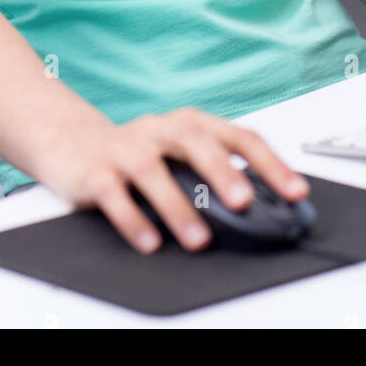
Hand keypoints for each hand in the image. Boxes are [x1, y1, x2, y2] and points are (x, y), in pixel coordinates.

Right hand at [35, 105, 310, 254]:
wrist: (70, 141)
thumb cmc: (138, 153)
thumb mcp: (178, 157)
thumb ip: (212, 176)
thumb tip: (262, 211)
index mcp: (190, 124)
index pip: (237, 136)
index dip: (269, 162)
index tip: (295, 190)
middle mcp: (160, 130)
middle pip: (195, 141)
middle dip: (222, 172)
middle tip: (244, 202)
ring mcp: (127, 148)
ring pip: (154, 170)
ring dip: (178, 205)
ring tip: (198, 239)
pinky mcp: (96, 171)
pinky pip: (114, 194)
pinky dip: (132, 218)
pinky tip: (149, 241)